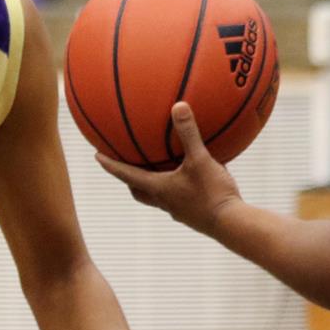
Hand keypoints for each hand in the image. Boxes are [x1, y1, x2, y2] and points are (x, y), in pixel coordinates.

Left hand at [97, 102, 242, 234]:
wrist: (232, 225)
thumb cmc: (212, 193)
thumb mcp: (200, 159)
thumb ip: (188, 133)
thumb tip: (178, 105)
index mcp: (158, 188)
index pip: (126, 175)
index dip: (110, 165)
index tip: (97, 156)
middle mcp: (164, 201)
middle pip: (138, 190)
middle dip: (128, 177)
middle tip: (124, 166)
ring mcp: (178, 210)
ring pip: (157, 196)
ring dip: (153, 183)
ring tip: (157, 170)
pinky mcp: (193, 214)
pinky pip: (179, 197)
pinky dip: (178, 186)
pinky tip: (192, 177)